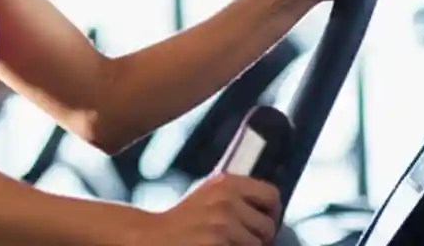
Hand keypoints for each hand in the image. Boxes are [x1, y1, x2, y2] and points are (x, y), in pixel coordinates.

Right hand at [140, 173, 279, 244]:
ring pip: (258, 245)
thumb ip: (237, 197)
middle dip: (259, 240)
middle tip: (241, 242)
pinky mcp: (218, 242)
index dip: (272, 213)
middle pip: (268, 226)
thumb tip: (271, 213)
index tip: (263, 224)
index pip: (271, 195)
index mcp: (226, 182)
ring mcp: (222, 223)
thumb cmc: (183, 222)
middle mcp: (226, 199)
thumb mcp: (209, 197)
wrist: (151, 237)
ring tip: (225, 244)